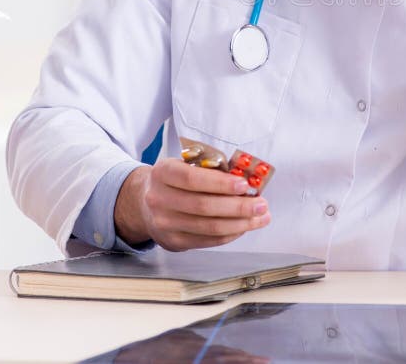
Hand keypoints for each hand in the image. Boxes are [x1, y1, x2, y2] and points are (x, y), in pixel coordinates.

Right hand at [114, 159, 270, 250]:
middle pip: (203, 206)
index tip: (245, 185)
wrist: (143, 202)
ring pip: (208, 227)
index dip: (220, 183)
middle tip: (261, 204)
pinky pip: (207, 241)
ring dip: (240, 223)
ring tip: (260, 217)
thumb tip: (246, 179)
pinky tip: (244, 227)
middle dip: (238, 207)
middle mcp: (159, 199)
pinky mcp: (173, 242)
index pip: (193, 179)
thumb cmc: (174, 180)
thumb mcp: (184, 164)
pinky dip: (229, 234)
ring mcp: (164, 224)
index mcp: (163, 173)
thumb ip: (210, 168)